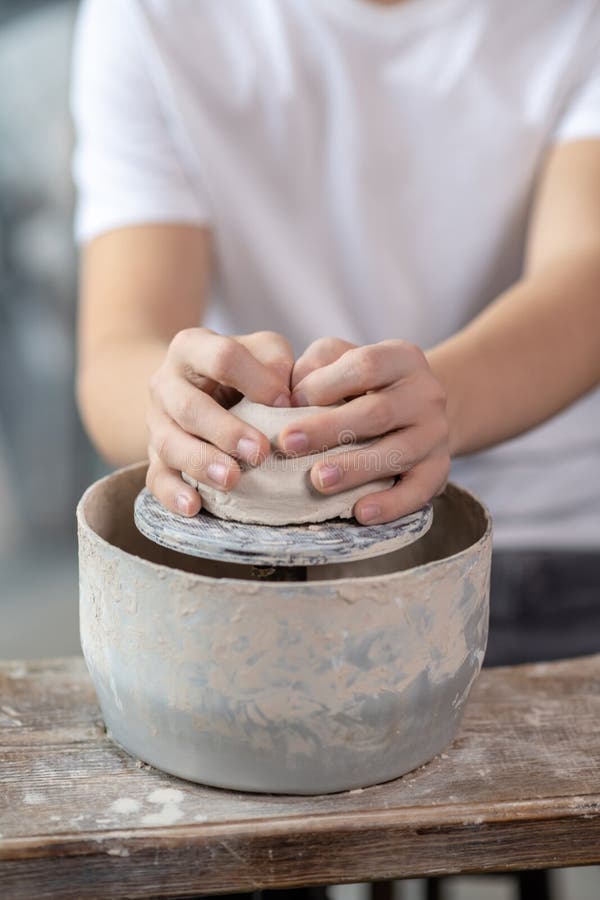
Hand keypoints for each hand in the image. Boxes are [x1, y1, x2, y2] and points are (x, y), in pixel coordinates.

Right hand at [146, 328, 292, 514]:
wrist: (194, 386)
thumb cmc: (243, 368)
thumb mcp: (261, 350)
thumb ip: (275, 361)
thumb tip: (287, 394)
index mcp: (192, 348)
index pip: (220, 357)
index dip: (255, 379)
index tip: (286, 403)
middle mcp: (166, 383)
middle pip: (188, 407)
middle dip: (224, 431)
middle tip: (259, 452)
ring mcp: (156, 422)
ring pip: (169, 444)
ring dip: (201, 463)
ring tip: (232, 480)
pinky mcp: (154, 457)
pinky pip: (156, 478)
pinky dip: (172, 494)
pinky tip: (194, 507)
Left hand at [278, 337, 449, 523]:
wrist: (416, 412)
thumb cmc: (362, 385)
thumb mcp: (341, 360)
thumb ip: (315, 367)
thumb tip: (288, 400)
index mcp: (402, 359)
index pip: (366, 365)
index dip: (325, 384)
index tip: (290, 403)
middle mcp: (426, 394)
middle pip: (378, 412)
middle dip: (329, 429)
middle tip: (288, 444)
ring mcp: (436, 433)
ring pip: (397, 453)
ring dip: (356, 469)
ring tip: (319, 480)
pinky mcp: (439, 469)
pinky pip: (420, 490)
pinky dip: (392, 504)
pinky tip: (361, 513)